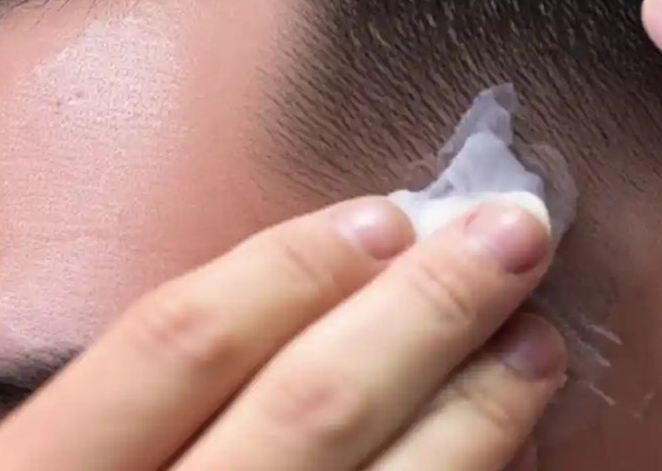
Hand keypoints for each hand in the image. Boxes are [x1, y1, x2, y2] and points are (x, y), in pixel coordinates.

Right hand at [0, 199, 563, 470]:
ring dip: (475, 417)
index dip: (290, 267)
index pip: (177, 346)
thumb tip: (288, 312)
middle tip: (509, 237)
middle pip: (309, 410)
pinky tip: (512, 465)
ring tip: (534, 347)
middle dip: (424, 311)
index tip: (381, 216)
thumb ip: (127, 425)